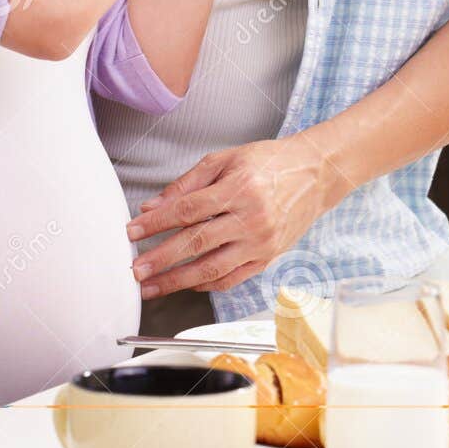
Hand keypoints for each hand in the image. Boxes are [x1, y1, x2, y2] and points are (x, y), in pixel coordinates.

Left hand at [126, 133, 350, 296]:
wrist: (316, 174)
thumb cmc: (269, 162)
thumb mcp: (226, 159)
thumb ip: (187, 184)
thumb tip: (152, 207)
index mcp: (239, 189)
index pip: (187, 210)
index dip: (156, 223)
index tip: (132, 231)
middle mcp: (251, 219)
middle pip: (196, 243)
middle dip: (161, 259)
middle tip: (135, 270)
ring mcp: (261, 242)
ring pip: (212, 268)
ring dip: (177, 281)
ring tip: (152, 287)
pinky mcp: (268, 258)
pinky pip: (232, 278)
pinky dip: (206, 284)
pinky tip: (186, 285)